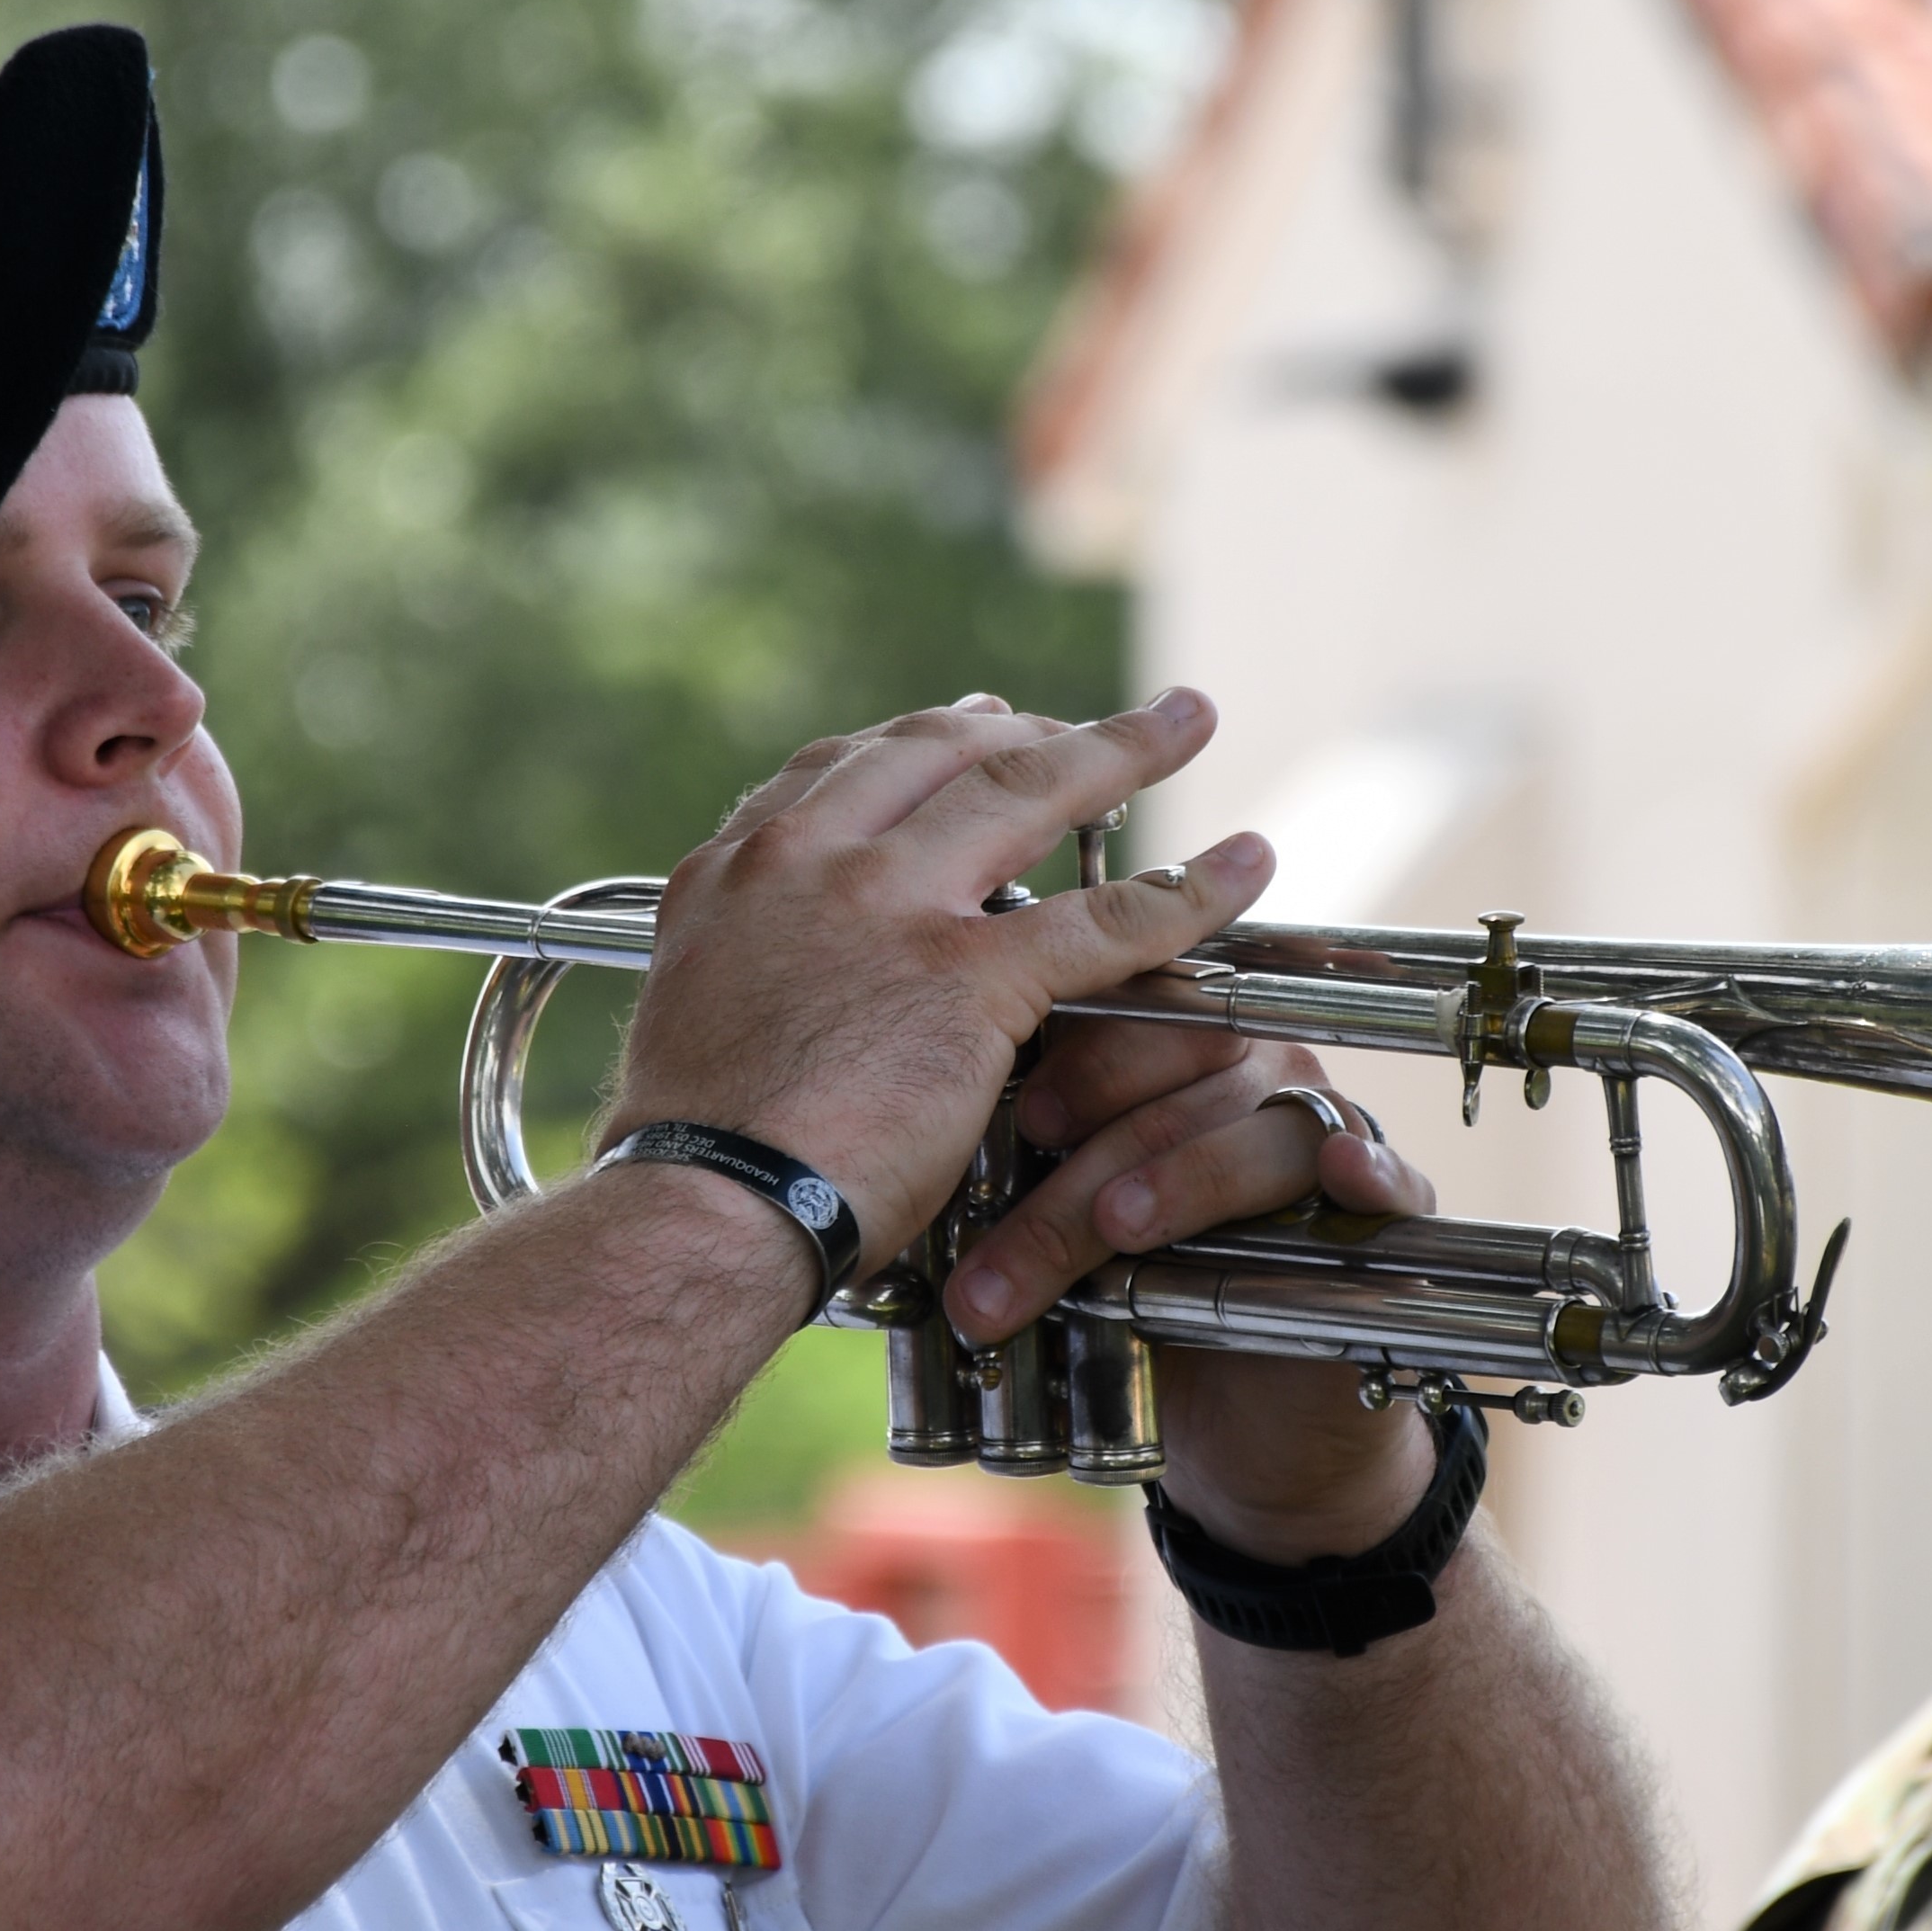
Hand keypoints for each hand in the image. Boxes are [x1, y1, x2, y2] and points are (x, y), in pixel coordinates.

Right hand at [601, 691, 1262, 1290]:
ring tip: (1186, 719)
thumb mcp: (691, 1022)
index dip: (921, 741)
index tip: (969, 721)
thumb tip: (777, 997)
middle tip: (1092, 720)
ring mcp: (889, 907)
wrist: (697, 1211)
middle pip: (941, 750)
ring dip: (1123, 747)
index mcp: (733, 876)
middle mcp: (805, 861)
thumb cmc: (691, 1161)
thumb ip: (751, 977)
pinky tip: (1240, 867)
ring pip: (1029, 793)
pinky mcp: (966, 977)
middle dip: (1029, 721)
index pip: (839, 771)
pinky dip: (1186, 890)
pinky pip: (1102, 919)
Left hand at [951, 1016, 1445, 1559]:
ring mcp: (1321, 1133)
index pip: (1130, 1012)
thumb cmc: (1131, 1307)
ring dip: (1184, 1178)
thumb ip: (1016, 1179)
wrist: (1231, 1433)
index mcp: (1165, 1060)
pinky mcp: (1389, 1208)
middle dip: (1098, 1143)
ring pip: (1257, 1129)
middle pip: (1183, 1068)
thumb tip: (910, 1163)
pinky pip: (1386, 1169)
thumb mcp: (1060, 1239)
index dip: (1080, 1051)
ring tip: (1119, 1231)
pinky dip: (1367, 1167)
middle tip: (1030, 1202)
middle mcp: (1249, 1076)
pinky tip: (1341, 1172)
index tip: (1020, 1111)